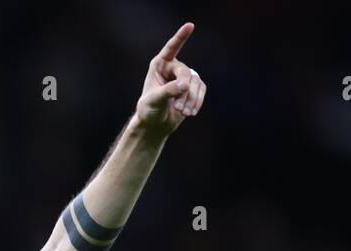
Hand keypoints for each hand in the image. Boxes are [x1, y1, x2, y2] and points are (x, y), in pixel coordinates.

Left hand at [134, 22, 205, 137]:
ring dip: (190, 100)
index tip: (190, 26)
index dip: (181, 37)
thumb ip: (168, 91)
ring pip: (195, 83)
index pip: (171, 48)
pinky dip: (197, 102)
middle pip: (186, 72)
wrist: (155, 124)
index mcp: (159, 65)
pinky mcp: (193, 87)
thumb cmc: (149, 110)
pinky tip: (190, 113)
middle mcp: (172, 67)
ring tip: (182, 113)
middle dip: (184, 91)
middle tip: (178, 107)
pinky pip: (201, 90)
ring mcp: (184, 76)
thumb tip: (186, 84)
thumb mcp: (154, 100)